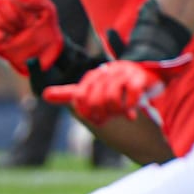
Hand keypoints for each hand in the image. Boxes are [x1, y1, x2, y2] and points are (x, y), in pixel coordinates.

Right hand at [0, 0, 63, 75]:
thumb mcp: (47, 12)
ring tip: (13, 34)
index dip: (23, 7)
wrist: (42, 55)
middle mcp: (4, 6)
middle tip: (25, 28)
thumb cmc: (45, 31)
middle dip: (13, 16)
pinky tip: (1, 38)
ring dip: (2, 23)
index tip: (34, 20)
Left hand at [43, 55, 191, 125]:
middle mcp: (106, 72)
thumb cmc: (118, 96)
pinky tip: (131, 115)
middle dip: (99, 114)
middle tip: (106, 120)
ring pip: (111, 98)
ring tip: (120, 116)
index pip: (79, 95)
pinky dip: (130, 108)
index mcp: (93, 76)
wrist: (150, 89)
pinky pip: (131, 95)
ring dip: (115, 112)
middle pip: (94, 98)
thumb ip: (70, 95)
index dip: (84, 110)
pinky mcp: (141, 79)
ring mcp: (124, 74)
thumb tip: (44, 95)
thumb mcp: (93, 97)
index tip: (92, 118)